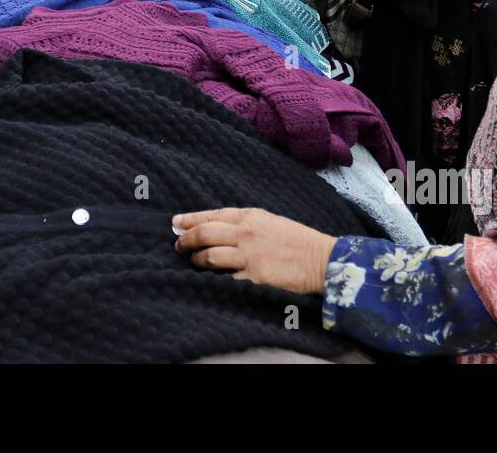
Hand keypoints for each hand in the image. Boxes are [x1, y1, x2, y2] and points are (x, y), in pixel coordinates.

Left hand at [173, 208, 336, 295]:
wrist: (320, 259)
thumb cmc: (297, 240)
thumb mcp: (269, 221)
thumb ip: (244, 223)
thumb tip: (217, 227)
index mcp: (250, 216)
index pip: (212, 215)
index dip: (190, 219)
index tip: (176, 223)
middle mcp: (246, 233)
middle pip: (205, 234)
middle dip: (186, 239)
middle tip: (178, 245)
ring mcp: (249, 256)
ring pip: (210, 257)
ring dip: (197, 260)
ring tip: (193, 262)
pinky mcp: (254, 277)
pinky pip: (226, 278)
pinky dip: (215, 279)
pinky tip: (210, 281)